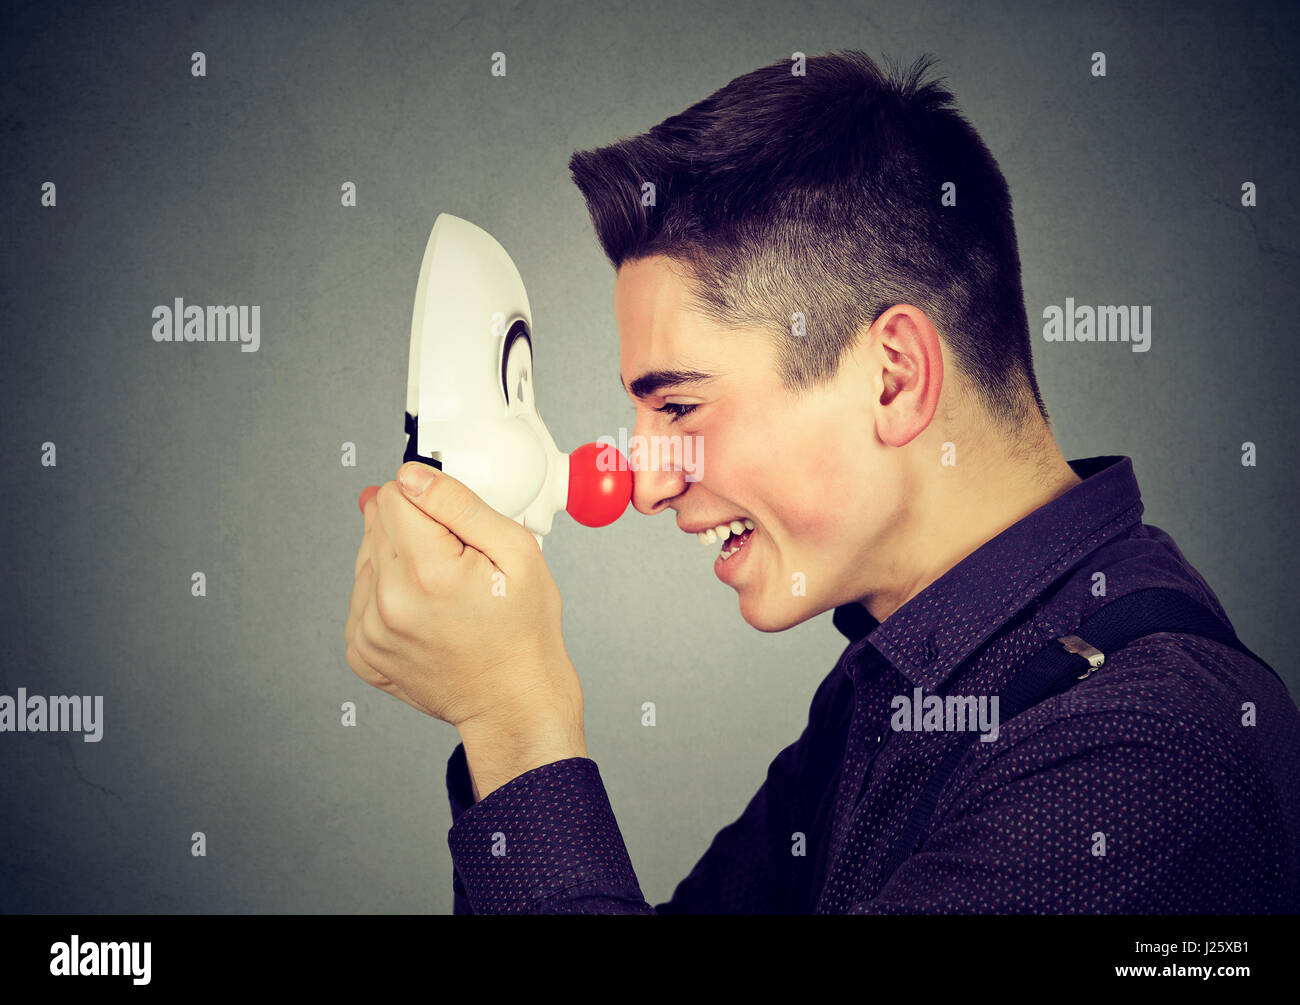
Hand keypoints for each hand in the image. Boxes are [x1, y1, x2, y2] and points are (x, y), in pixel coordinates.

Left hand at [344, 462, 581, 733]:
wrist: (512, 703)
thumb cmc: (523, 633)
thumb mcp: (517, 551)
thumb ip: (460, 504)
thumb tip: (412, 476)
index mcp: (428, 573)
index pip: (394, 494)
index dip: (430, 501)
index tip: (456, 529)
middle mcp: (388, 604)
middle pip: (377, 524)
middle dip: (416, 531)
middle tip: (457, 564)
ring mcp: (369, 632)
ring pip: (367, 560)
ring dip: (400, 563)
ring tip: (442, 592)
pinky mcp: (362, 652)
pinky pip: (362, 598)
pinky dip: (388, 597)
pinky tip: (424, 611)